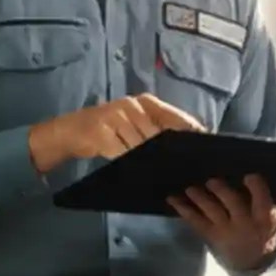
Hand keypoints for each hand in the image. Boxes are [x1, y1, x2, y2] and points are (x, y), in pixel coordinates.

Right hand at [29, 93, 204, 172]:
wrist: (70, 130)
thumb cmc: (107, 129)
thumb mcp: (132, 121)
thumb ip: (155, 128)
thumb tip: (187, 142)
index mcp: (144, 102)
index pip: (175, 117)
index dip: (190, 132)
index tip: (205, 146)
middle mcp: (131, 106)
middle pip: (160, 134)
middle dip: (172, 151)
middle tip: (187, 167)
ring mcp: (115, 117)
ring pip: (142, 145)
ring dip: (152, 161)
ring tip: (164, 173)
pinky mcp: (100, 133)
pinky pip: (122, 153)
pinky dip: (130, 162)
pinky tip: (139, 172)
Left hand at [167, 174, 275, 271]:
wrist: (251, 259)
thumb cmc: (264, 227)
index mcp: (263, 218)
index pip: (262, 202)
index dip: (256, 189)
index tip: (249, 175)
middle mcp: (243, 225)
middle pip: (233, 206)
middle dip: (223, 193)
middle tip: (212, 180)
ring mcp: (224, 231)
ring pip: (211, 213)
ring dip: (199, 199)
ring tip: (189, 188)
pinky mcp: (209, 235)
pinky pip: (195, 222)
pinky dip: (183, 210)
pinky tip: (172, 198)